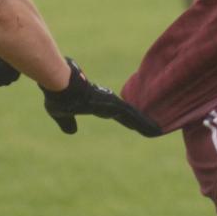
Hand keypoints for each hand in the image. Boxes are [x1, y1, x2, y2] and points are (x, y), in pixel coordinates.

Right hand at [40, 59, 162, 137]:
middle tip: (154, 129)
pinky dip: (143, 123)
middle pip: (128, 114)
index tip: (135, 125)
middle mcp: (107, 101)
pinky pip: (132, 115)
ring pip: (133, 115)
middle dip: (140, 122)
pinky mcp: (112, 103)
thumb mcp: (60, 113)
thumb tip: (72, 132)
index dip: (127, 119)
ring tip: (158, 131)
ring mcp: (111, 102)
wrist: (58, 83)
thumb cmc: (58, 94)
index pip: (116, 113)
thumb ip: (67, 122)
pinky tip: (154, 130)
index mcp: (97, 103)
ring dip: (145, 124)